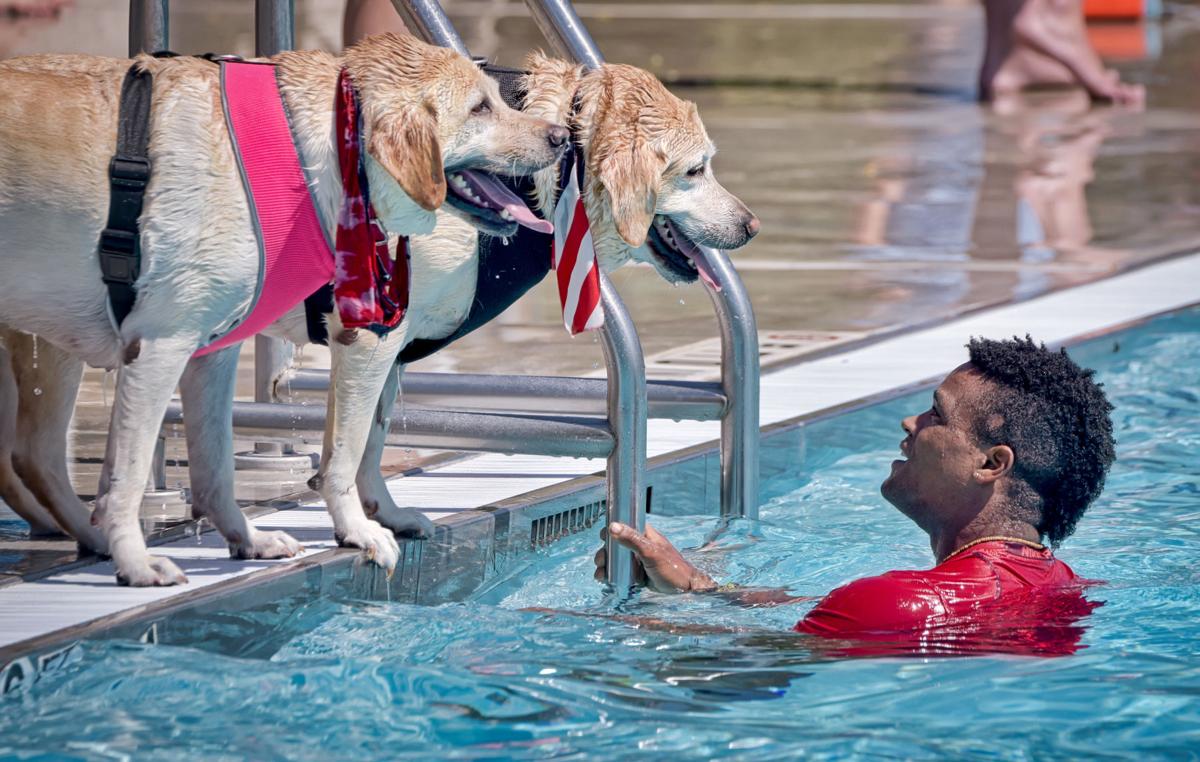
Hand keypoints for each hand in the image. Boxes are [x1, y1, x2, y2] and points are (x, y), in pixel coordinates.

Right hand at [593, 522, 717, 593]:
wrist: (685, 590)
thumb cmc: (672, 568)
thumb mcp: (651, 552)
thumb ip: (632, 539)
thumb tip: (612, 526)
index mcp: (644, 534)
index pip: (624, 525)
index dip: (611, 530)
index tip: (603, 538)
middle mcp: (639, 545)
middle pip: (615, 545)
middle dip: (605, 553)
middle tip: (601, 562)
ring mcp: (637, 559)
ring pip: (615, 560)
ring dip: (606, 566)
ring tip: (601, 575)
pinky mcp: (636, 573)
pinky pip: (620, 572)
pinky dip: (611, 575)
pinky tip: (606, 580)